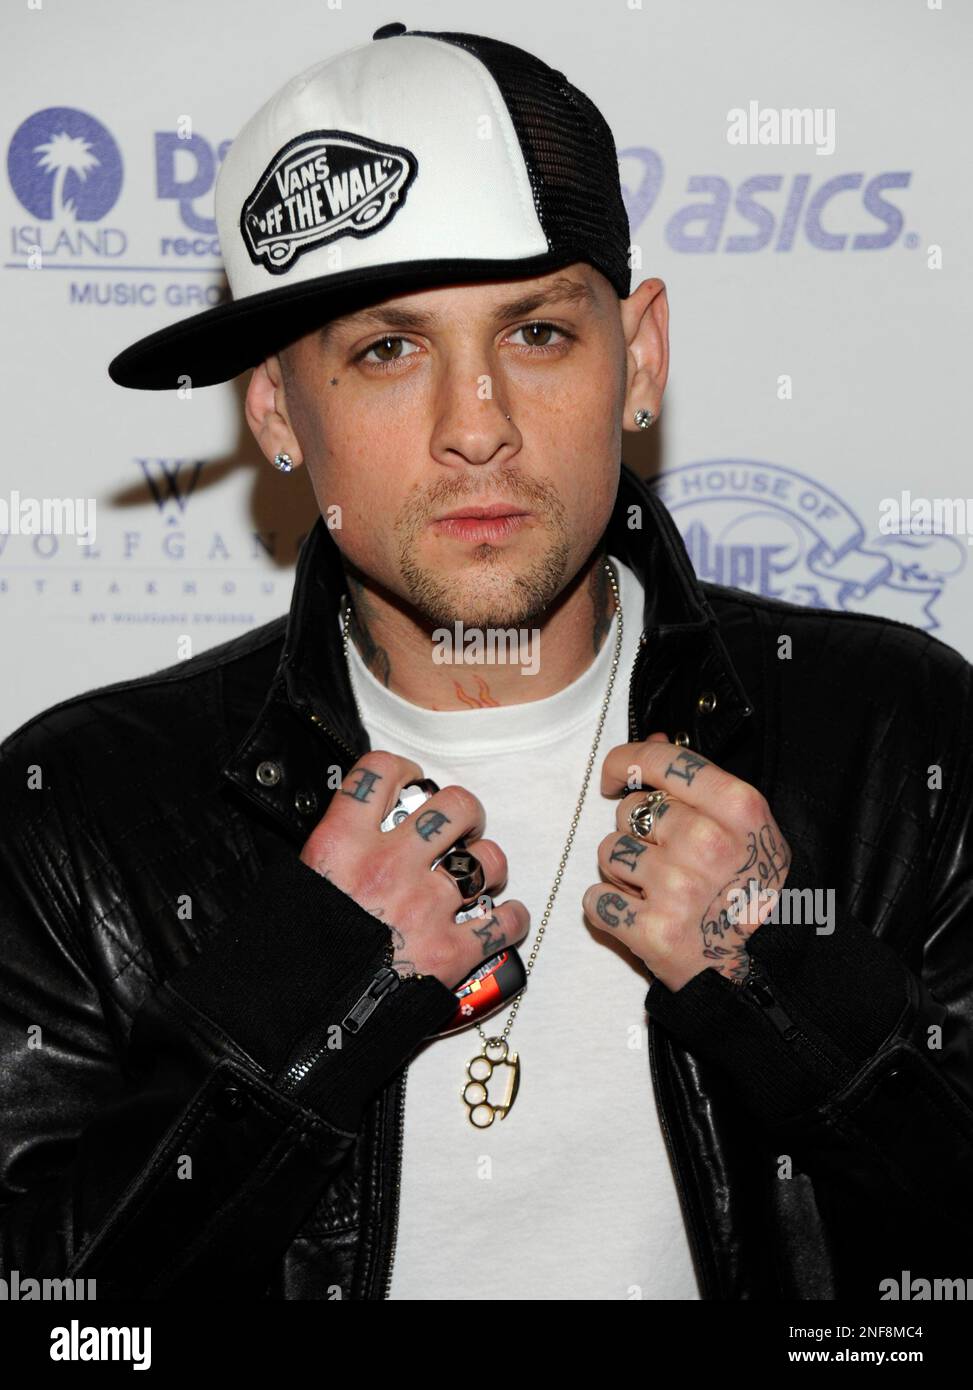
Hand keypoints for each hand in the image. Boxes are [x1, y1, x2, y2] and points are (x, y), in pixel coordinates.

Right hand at [300, 751, 529, 987]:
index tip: (412, 781)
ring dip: (488, 865)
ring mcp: (423, 907)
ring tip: (478, 875)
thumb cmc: (288, 959)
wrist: (292, 1022)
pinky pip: (504, 922)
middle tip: (460, 830)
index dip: (404, 770)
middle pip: (454, 806)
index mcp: (342, 843)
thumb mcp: (292, 887)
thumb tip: (351, 838)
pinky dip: (510, 920)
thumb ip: (330, 855)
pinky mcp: (449, 952)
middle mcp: (388, 865)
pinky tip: (504, 919)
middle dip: (465, 814)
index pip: (381, 772)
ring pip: (486, 860)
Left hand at [582, 733, 791, 990]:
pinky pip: (596, 900)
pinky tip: (640, 916)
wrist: (770, 969)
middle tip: (668, 861)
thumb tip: (655, 739)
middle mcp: (706, 842)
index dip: (626, 762)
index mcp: (737, 808)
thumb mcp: (747, 826)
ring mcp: (678, 888)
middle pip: (629, 812)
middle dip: (637, 834)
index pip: (662, 761)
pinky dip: (609, 910)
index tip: (615, 777)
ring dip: (622, 872)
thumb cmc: (755, 891)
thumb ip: (700, 783)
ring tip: (657, 891)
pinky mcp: (652, 930)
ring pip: (609, 852)